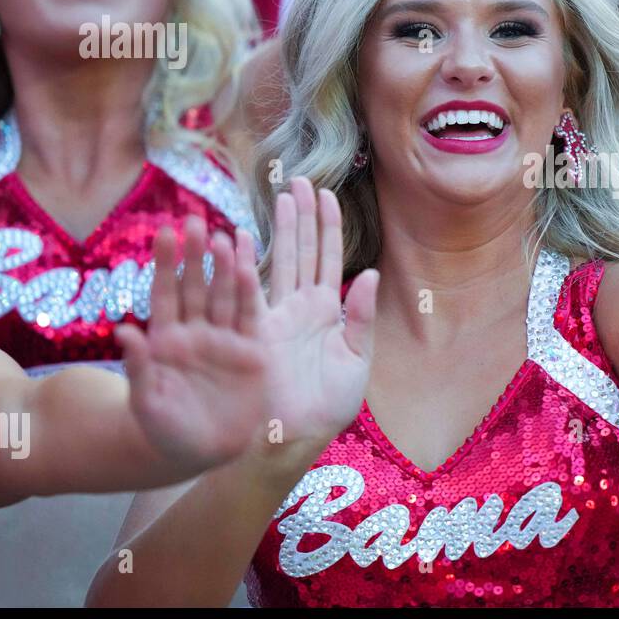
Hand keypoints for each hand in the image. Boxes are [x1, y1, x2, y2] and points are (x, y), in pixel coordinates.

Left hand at [115, 218, 267, 473]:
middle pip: (195, 286)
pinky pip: (251, 316)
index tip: (163, 232)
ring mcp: (225, 339)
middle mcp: (196, 332)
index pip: (165, 294)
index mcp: (167, 340)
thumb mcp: (146, 404)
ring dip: (223, 267)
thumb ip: (137, 367)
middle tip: (194, 220)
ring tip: (223, 237)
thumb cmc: (166, 431)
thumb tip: (123, 331)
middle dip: (194, 255)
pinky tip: (247, 267)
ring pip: (224, 295)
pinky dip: (249, 292)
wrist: (205, 453)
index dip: (164, 265)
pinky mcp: (252, 350)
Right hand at [258, 177, 378, 451]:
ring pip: (279, 261)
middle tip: (300, 180)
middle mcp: (299, 308)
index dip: (327, 226)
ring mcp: (275, 316)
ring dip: (280, 229)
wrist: (295, 439)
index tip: (326, 193)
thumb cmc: (327, 407)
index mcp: (326, 312)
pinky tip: (247, 235)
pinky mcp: (255, 331)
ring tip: (281, 195)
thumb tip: (371, 273)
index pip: (328, 258)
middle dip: (301, 215)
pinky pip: (253, 290)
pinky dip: (249, 263)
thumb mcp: (356, 362)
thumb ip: (363, 317)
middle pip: (301, 250)